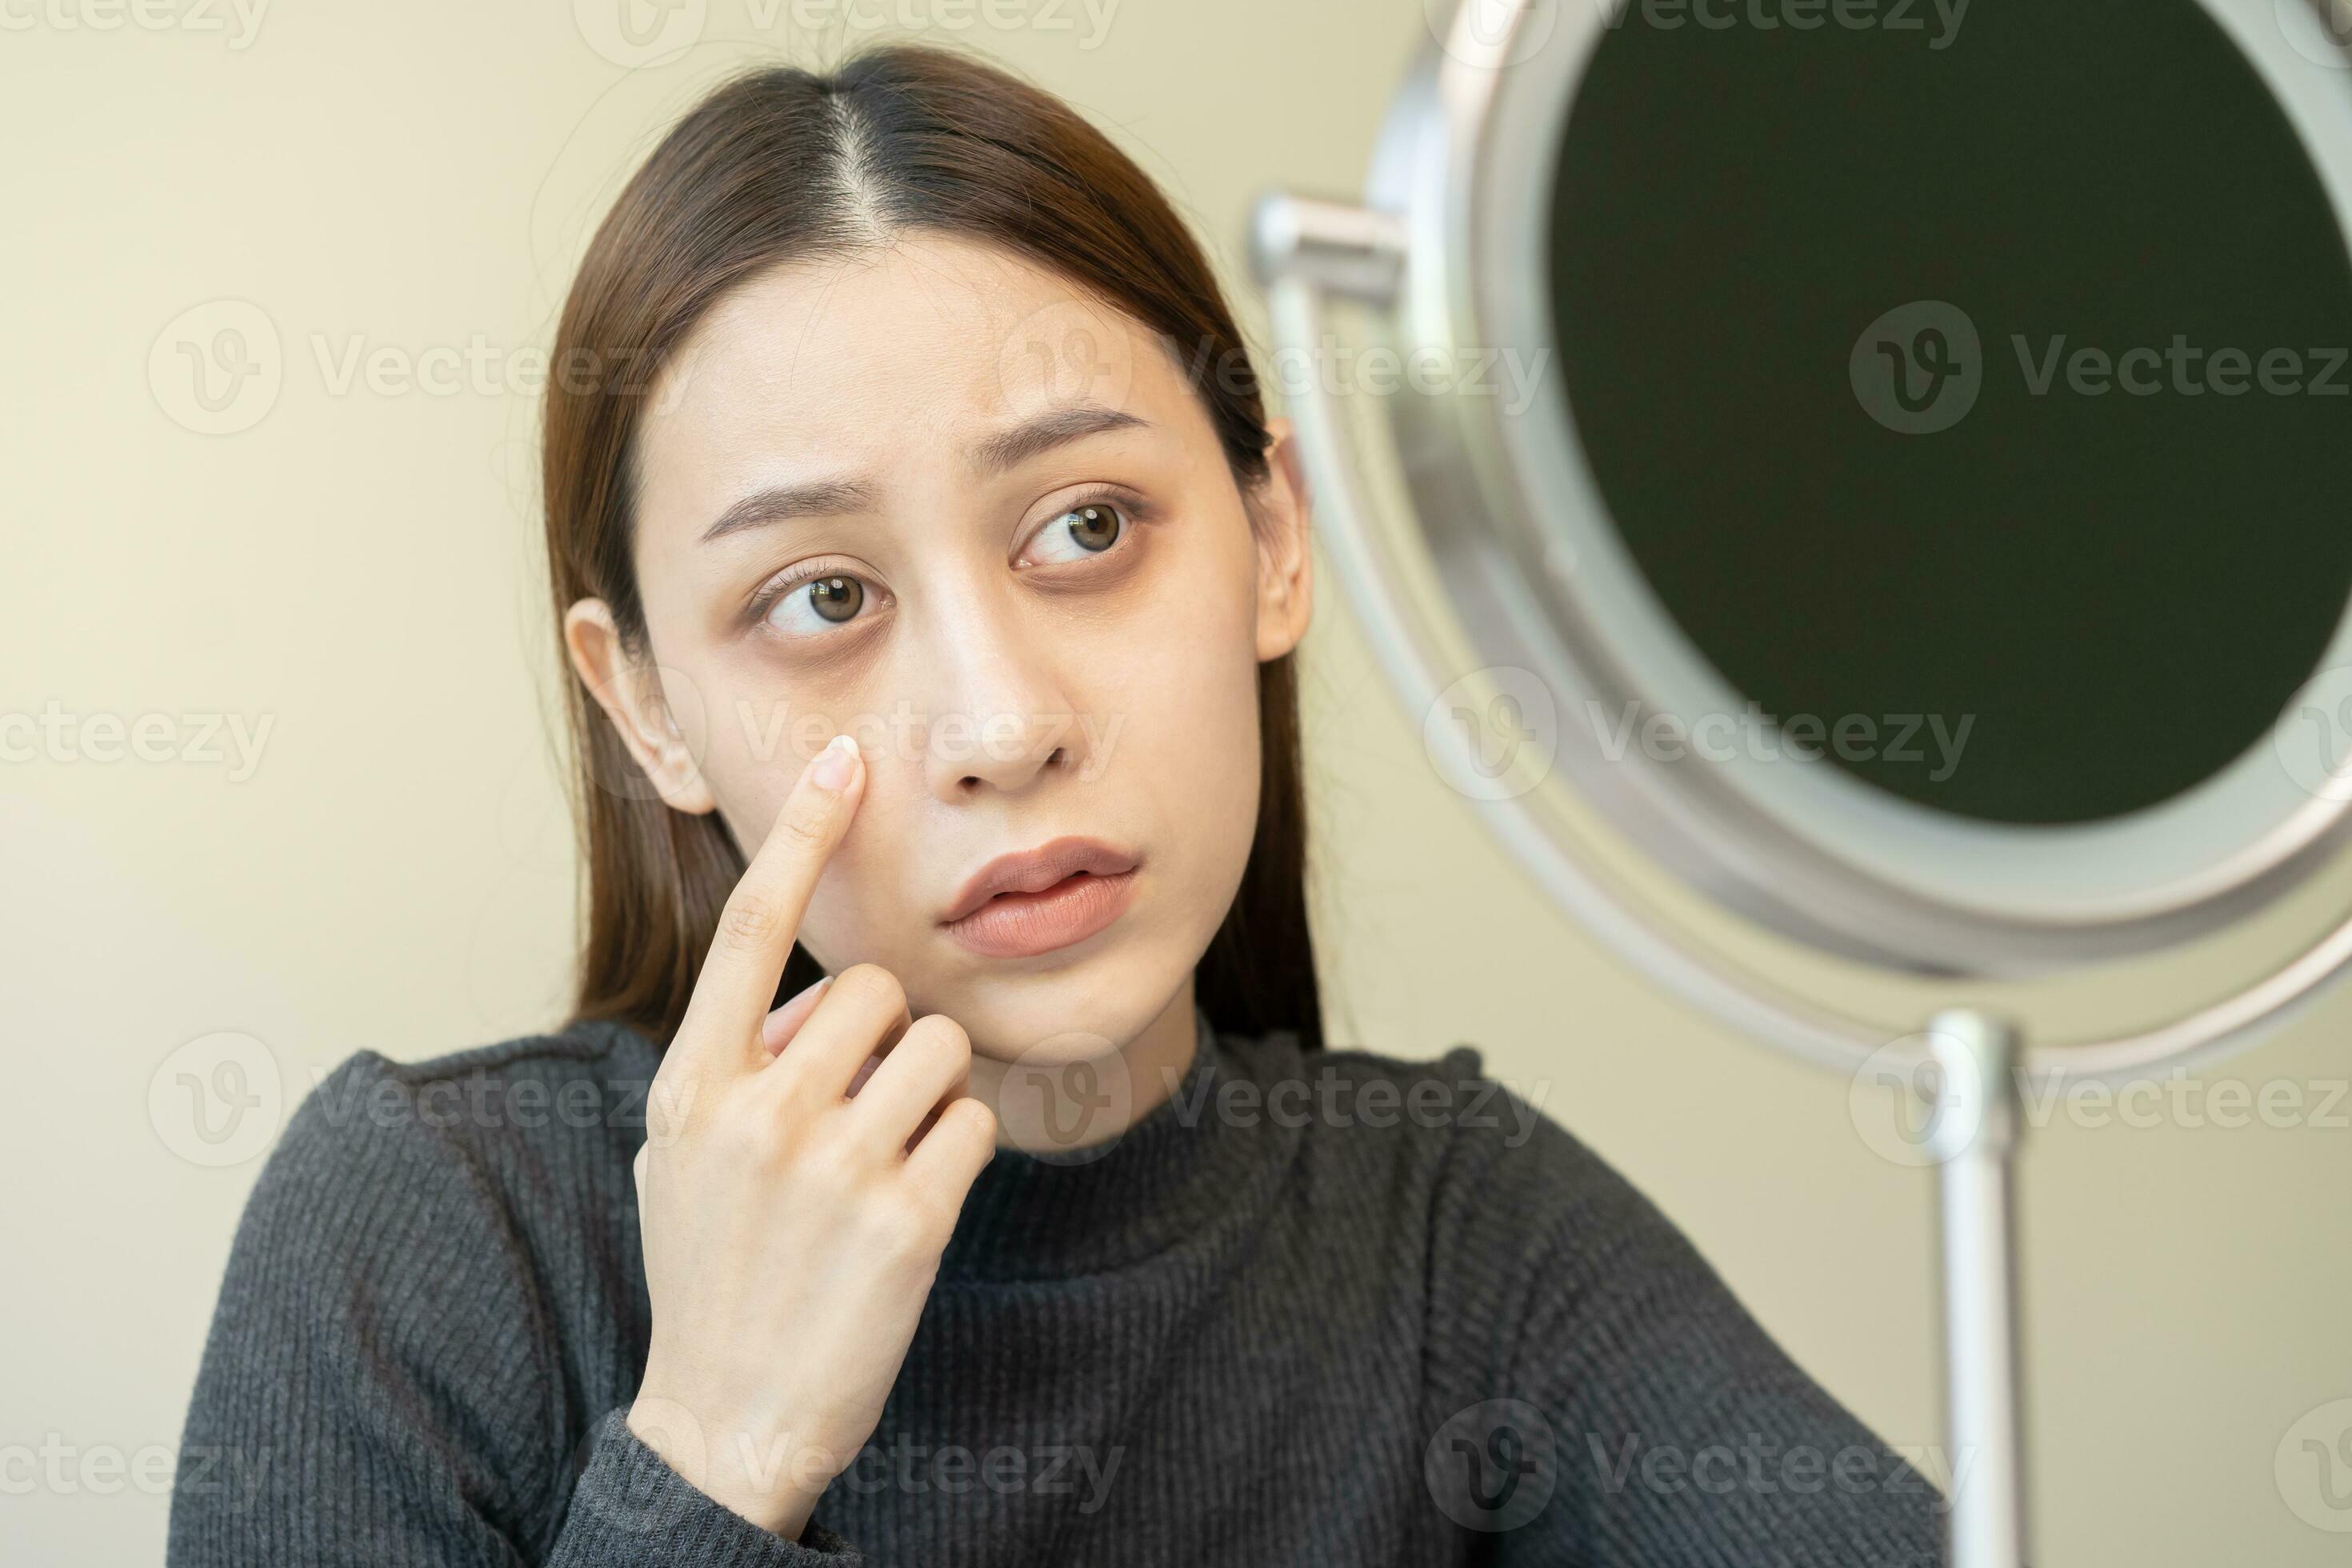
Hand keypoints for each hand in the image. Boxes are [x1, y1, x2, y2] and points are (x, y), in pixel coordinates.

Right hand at [624, 734, 998, 1540]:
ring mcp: (832, 1165)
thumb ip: (737, 1064)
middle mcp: (757, 1112)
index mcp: (691, 1086)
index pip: (749, 929)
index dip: (803, 836)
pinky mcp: (906, 1218)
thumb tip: (816, 1001)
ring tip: (882, 1163)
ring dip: (927, 1092)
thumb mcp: (682, 1158)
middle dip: (882, 1037)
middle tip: (855, 1115)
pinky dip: (958, 1150)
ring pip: (937, 1045)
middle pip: (874, 989)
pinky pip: (974, 1120)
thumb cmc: (713, 1271)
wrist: (731, 1418)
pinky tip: (914, 1204)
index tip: (845, 761)